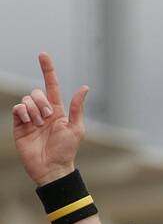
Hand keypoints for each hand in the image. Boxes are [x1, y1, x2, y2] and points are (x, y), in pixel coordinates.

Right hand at [11, 52, 88, 185]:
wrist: (51, 168)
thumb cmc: (66, 151)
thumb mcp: (76, 128)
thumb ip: (77, 107)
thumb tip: (84, 87)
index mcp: (57, 110)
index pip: (51, 85)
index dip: (47, 69)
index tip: (43, 54)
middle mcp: (42, 112)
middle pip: (37, 92)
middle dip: (41, 101)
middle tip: (47, 117)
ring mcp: (30, 118)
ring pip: (26, 99)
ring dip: (33, 110)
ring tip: (38, 125)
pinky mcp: (19, 125)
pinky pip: (17, 109)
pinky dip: (23, 113)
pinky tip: (29, 123)